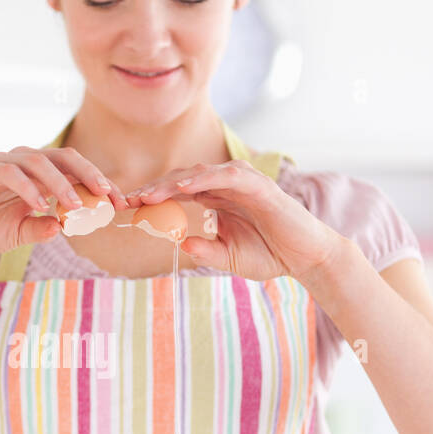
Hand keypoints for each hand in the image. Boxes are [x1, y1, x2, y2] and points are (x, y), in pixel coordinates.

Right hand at [0, 147, 128, 255]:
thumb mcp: (17, 235)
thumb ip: (40, 230)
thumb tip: (63, 227)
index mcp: (39, 175)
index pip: (75, 171)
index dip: (99, 184)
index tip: (119, 203)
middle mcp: (25, 163)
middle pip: (65, 157)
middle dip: (90, 175)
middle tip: (107, 196)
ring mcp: (4, 163)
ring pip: (40, 161)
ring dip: (62, 184)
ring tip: (76, 206)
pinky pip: (10, 173)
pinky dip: (27, 189)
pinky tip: (39, 207)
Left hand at [124, 159, 345, 285]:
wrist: (305, 258)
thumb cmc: (270, 255)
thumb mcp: (228, 258)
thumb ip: (204, 252)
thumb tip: (179, 244)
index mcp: (217, 199)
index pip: (178, 193)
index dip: (153, 198)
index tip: (128, 209)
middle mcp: (227, 186)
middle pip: (181, 180)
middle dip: (153, 189)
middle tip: (128, 201)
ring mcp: (243, 182)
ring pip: (199, 175)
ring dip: (171, 183)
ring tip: (148, 195)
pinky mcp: (259, 185)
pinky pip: (227, 176)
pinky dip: (205, 178)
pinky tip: (183, 188)